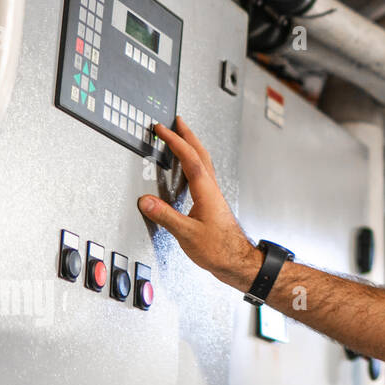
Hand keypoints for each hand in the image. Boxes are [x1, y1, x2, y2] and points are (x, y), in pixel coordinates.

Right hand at [137, 115, 258, 289]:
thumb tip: (145, 201)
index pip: (190, 158)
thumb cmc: (220, 249)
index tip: (162, 129)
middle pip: (201, 154)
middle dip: (188, 135)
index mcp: (206, 191)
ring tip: (181, 138)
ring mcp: (213, 195)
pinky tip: (188, 170)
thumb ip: (165, 216)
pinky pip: (202, 175)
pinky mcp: (212, 203)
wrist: (238, 262)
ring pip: (204, 163)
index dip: (175, 141)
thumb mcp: (187, 234)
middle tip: (177, 122)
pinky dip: (193, 164)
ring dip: (192, 147)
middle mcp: (212, 189)